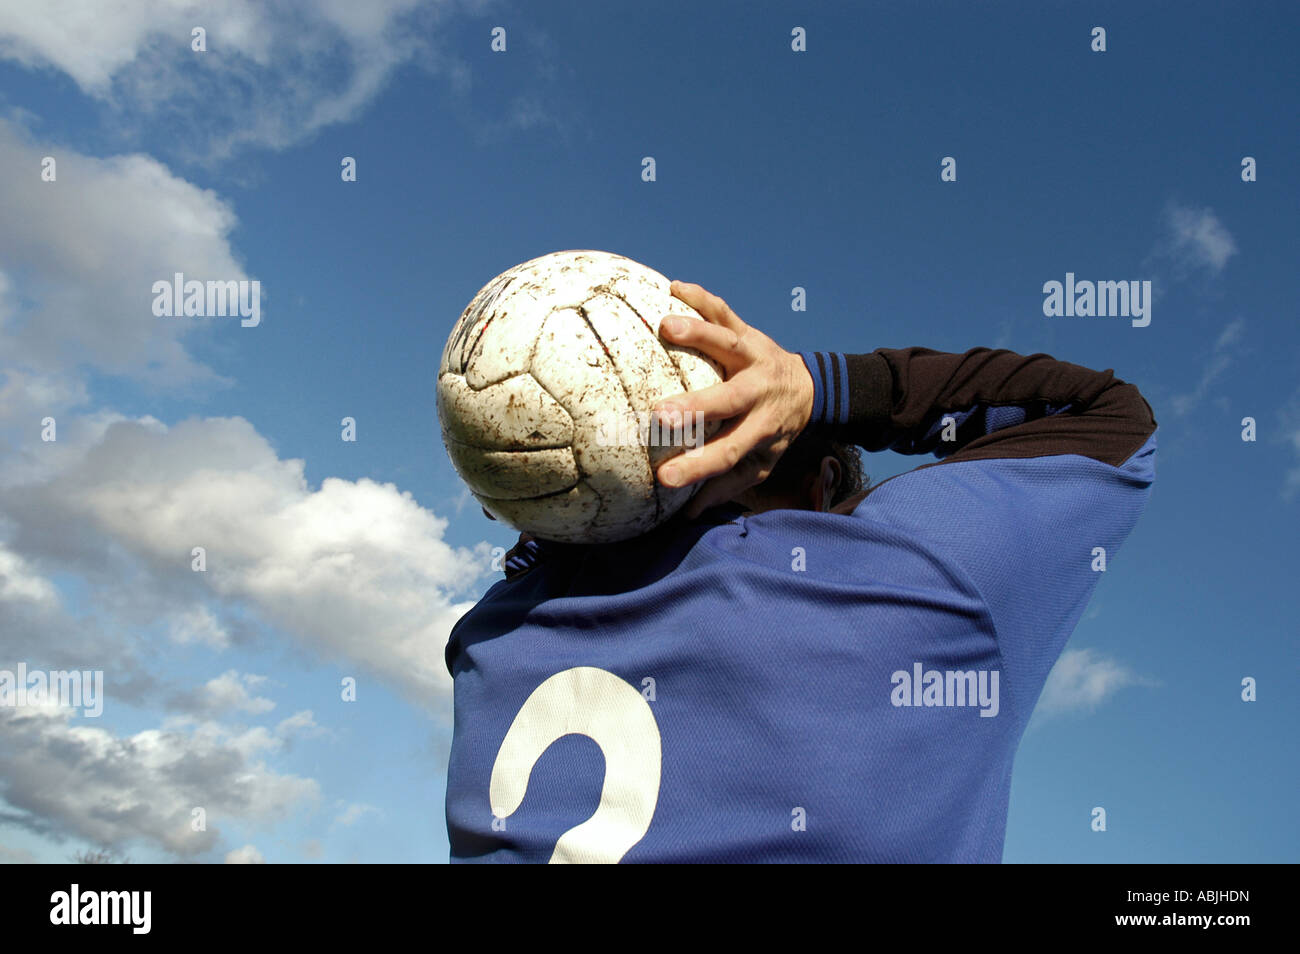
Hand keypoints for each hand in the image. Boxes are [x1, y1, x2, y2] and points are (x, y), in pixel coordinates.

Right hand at [655, 280, 814, 516]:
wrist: (809, 387)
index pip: (728, 452)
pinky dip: (701, 297)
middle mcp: (759, 392)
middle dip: (696, 406)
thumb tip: (686, 512)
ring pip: (730, 343)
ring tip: (664, 326)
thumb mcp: (761, 463)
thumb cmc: (773, 430)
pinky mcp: (749, 331)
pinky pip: (725, 310)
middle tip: (659, 415)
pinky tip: (674, 287)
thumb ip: (726, 483)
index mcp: (760, 428)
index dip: (698, 467)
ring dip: (699, 333)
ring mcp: (755, 357)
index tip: (664, 480)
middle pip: (728, 400)